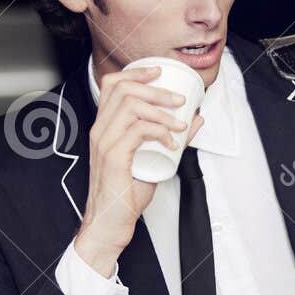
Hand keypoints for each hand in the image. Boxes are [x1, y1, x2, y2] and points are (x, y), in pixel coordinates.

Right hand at [74, 65, 203, 276]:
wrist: (110, 222)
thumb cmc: (125, 194)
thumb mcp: (152, 160)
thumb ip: (170, 139)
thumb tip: (194, 121)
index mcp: (104, 127)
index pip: (112, 85)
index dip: (137, 73)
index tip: (160, 73)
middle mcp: (100, 130)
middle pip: (123, 89)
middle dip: (157, 90)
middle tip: (179, 101)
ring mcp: (104, 142)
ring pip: (131, 106)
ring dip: (161, 111)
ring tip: (179, 125)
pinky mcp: (113, 157)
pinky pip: (138, 131)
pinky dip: (160, 132)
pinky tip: (172, 143)